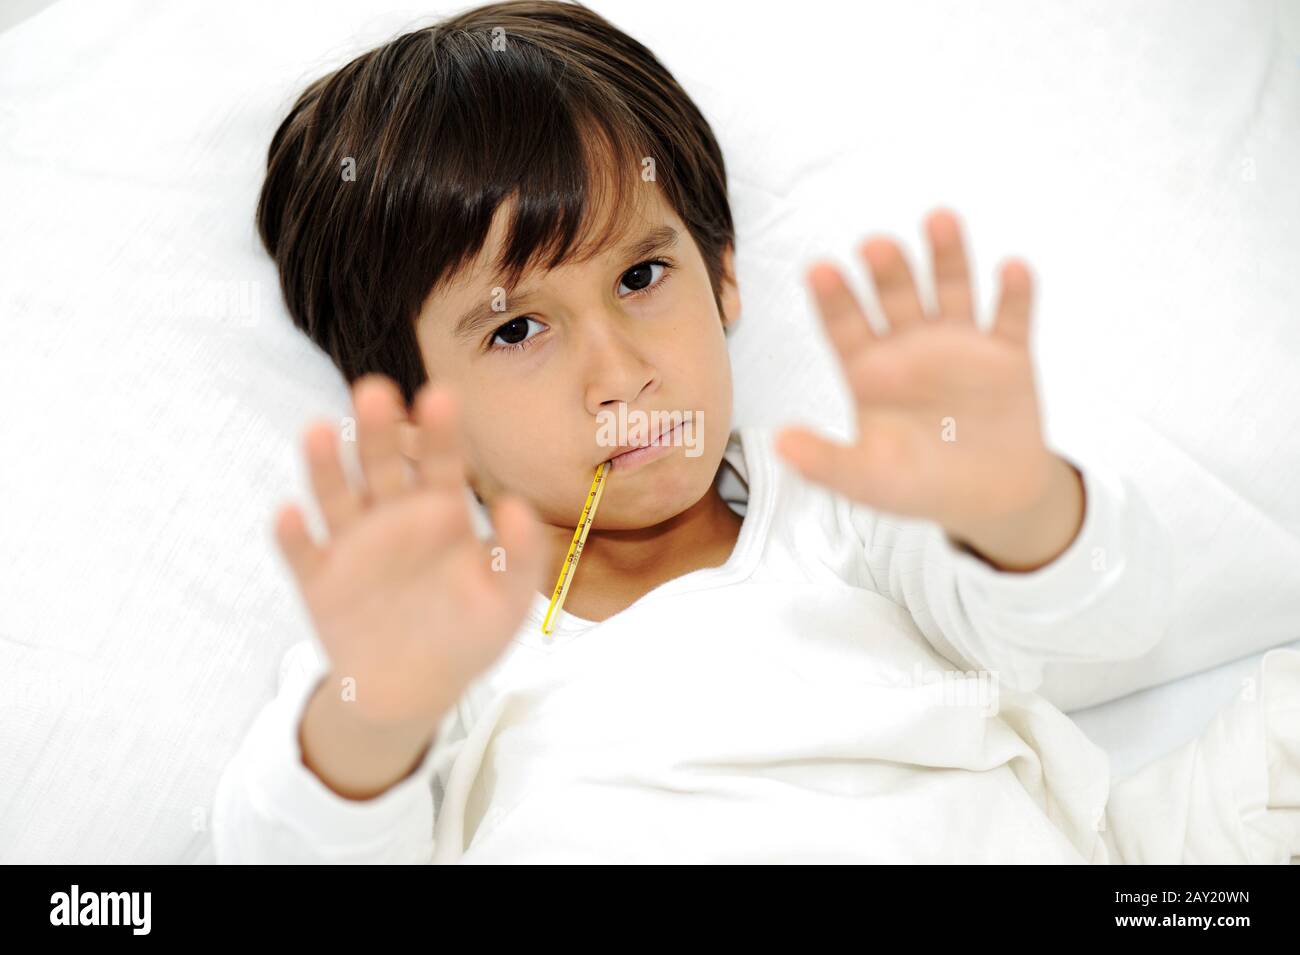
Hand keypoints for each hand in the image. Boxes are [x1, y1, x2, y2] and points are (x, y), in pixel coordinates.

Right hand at [274, 374, 545, 735]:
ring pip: (335, 495)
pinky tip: (291, 514)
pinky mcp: (318, 581)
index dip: (440, 432)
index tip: (440, 397)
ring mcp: (352, 546)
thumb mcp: (507, 600)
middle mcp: (393, 517)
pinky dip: (293, 535)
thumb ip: (521, 554)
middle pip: (381, 464)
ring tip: (320, 430)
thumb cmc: (468, 635)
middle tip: (375, 391)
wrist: (415, 691)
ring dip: (326, 464)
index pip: (441, 461)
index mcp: (441, 512)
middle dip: (376, 429)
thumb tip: (516, 505)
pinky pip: (303, 553)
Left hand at [775, 210, 1080, 565]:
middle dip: (886, 269)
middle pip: (895, 295)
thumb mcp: (865, 479)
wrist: (988, 497)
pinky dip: (1014, 293)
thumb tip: (779, 443)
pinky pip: (1011, 317)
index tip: (819, 270)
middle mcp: (909, 345)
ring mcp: (959, 344)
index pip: (844, 325)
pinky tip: (1011, 268)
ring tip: (939, 219)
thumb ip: (824, 461)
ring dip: (946, 255)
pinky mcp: (1007, 354)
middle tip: (874, 245)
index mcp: (868, 369)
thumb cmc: (916, 484)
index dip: (833, 299)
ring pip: (951, 289)